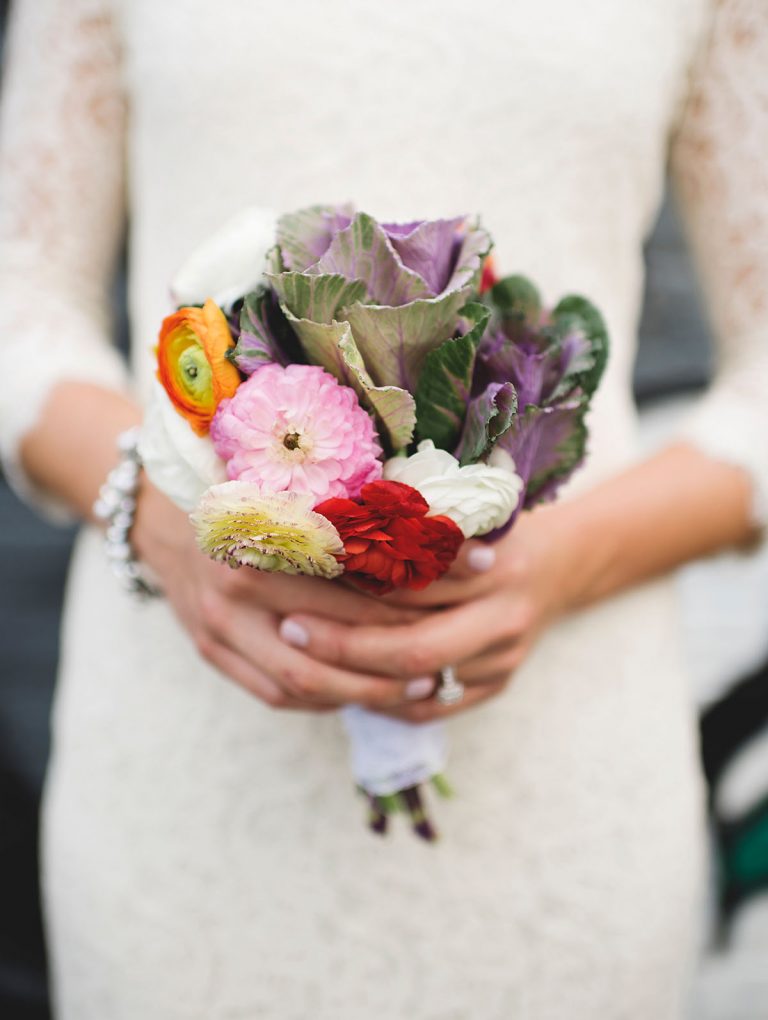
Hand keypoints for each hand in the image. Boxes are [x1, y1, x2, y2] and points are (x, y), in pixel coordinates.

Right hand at [132, 479, 435, 711]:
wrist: (159, 515)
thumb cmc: (241, 490)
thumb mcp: (290, 486)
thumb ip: (347, 510)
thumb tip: (434, 526)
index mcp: (264, 530)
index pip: (354, 571)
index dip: (414, 584)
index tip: (467, 581)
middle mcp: (236, 582)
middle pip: (332, 636)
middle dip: (398, 650)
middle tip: (451, 655)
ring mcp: (218, 624)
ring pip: (305, 678)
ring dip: (366, 689)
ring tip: (419, 686)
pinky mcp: (211, 651)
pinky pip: (276, 692)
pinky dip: (325, 698)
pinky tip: (364, 692)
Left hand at [278, 504, 579, 720]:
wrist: (559, 567)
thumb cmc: (493, 528)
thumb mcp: (463, 511)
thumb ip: (411, 524)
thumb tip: (327, 524)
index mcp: (497, 567)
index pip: (413, 587)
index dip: (355, 586)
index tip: (306, 581)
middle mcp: (505, 619)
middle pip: (414, 647)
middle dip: (345, 644)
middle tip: (290, 630)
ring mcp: (504, 661)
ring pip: (418, 688)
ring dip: (355, 681)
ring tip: (301, 664)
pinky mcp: (497, 688)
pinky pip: (430, 710)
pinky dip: (383, 703)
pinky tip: (341, 688)